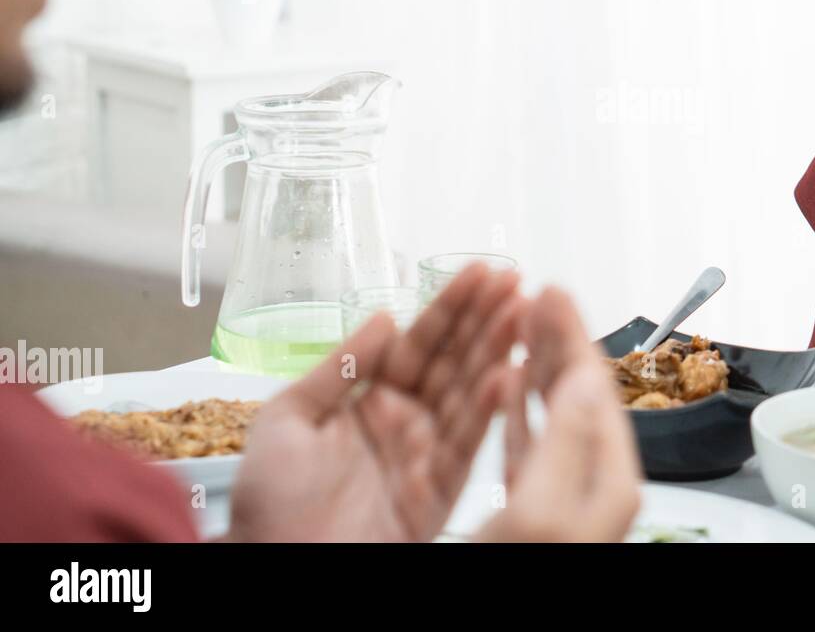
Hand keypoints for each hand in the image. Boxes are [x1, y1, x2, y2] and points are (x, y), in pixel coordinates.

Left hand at [227, 265, 522, 541]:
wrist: (272, 567)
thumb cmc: (269, 503)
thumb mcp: (286, 418)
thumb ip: (339, 367)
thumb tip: (385, 317)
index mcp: (370, 400)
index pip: (420, 342)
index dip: (451, 306)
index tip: (481, 273)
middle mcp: (406, 423)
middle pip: (454, 360)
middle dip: (486, 319)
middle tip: (516, 281)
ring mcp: (426, 456)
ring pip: (469, 394)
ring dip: (496, 352)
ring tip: (521, 315)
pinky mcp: (439, 493)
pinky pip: (468, 446)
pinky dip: (489, 412)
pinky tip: (506, 376)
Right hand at [475, 287, 640, 541]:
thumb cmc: (523, 576)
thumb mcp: (542, 512)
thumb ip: (568, 441)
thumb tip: (587, 378)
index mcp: (607, 480)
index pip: (595, 386)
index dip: (573, 334)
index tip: (553, 292)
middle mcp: (592, 482)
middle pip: (578, 391)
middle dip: (557, 337)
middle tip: (538, 294)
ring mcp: (564, 493)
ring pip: (554, 411)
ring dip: (538, 362)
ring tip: (522, 323)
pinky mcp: (533, 506)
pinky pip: (531, 440)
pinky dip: (518, 404)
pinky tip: (508, 383)